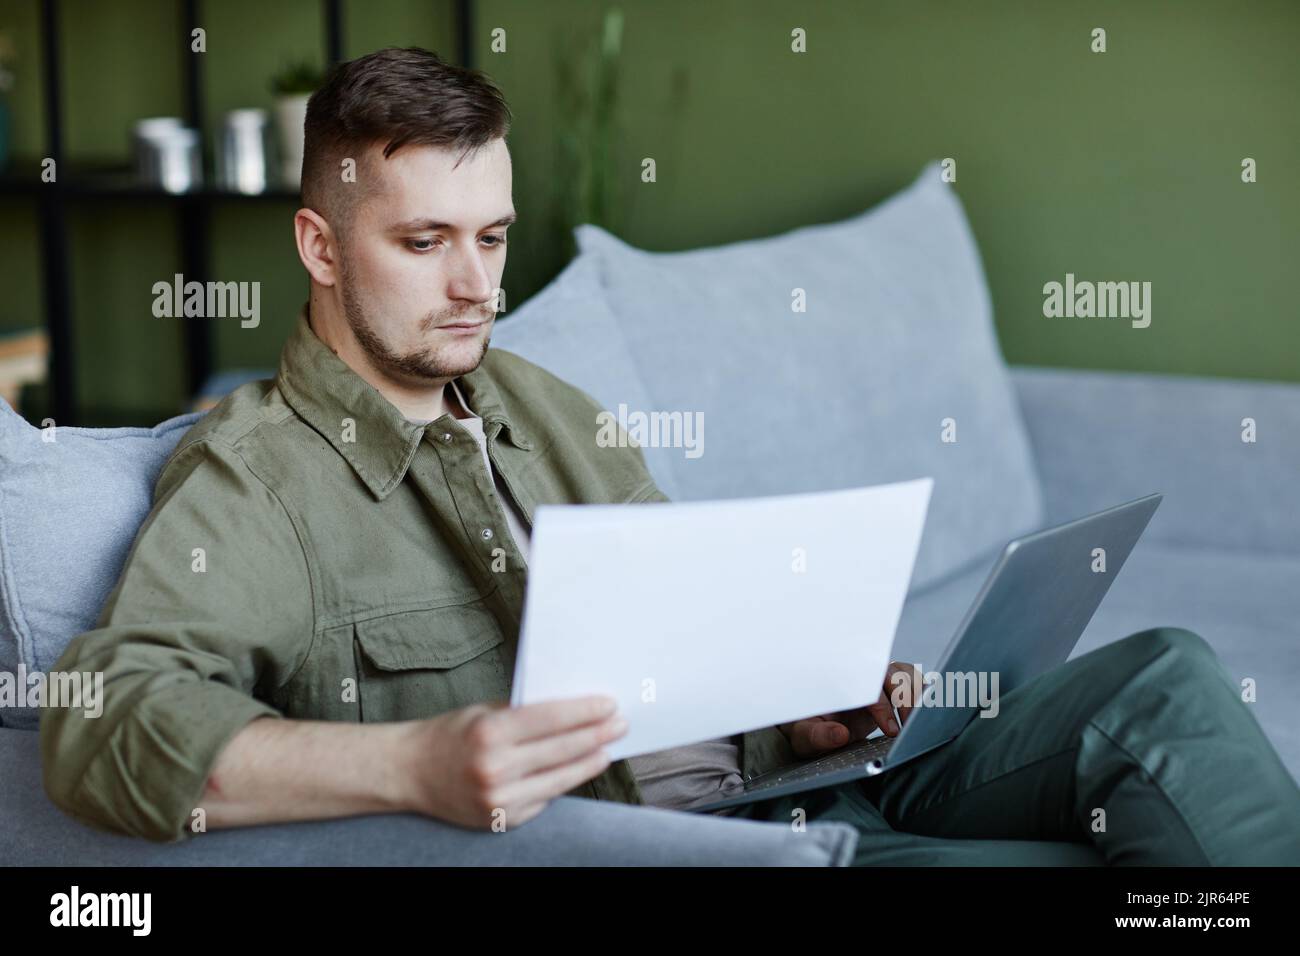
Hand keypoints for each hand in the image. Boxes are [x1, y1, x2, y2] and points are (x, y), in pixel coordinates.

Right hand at [405, 695, 627, 828]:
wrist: (410, 772)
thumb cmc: (451, 734)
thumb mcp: (485, 712)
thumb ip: (525, 713)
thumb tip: (574, 710)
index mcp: (490, 732)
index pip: (551, 719)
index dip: (585, 711)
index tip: (609, 705)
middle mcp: (495, 768)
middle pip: (562, 750)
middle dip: (597, 735)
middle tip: (619, 724)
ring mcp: (499, 799)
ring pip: (560, 779)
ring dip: (589, 762)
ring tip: (607, 748)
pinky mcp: (502, 820)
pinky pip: (544, 799)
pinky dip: (562, 783)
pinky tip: (578, 770)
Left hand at [777, 661, 922, 757]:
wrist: (810, 726)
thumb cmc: (806, 729)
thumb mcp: (803, 736)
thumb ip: (818, 736)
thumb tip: (840, 734)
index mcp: (840, 683)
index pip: (868, 688)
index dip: (883, 708)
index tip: (892, 732)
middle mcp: (860, 677)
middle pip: (893, 673)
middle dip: (906, 698)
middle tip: (911, 727)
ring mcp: (876, 681)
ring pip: (906, 673)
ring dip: (917, 694)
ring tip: (920, 722)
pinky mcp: (889, 690)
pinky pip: (911, 682)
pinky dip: (923, 692)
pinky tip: (927, 712)